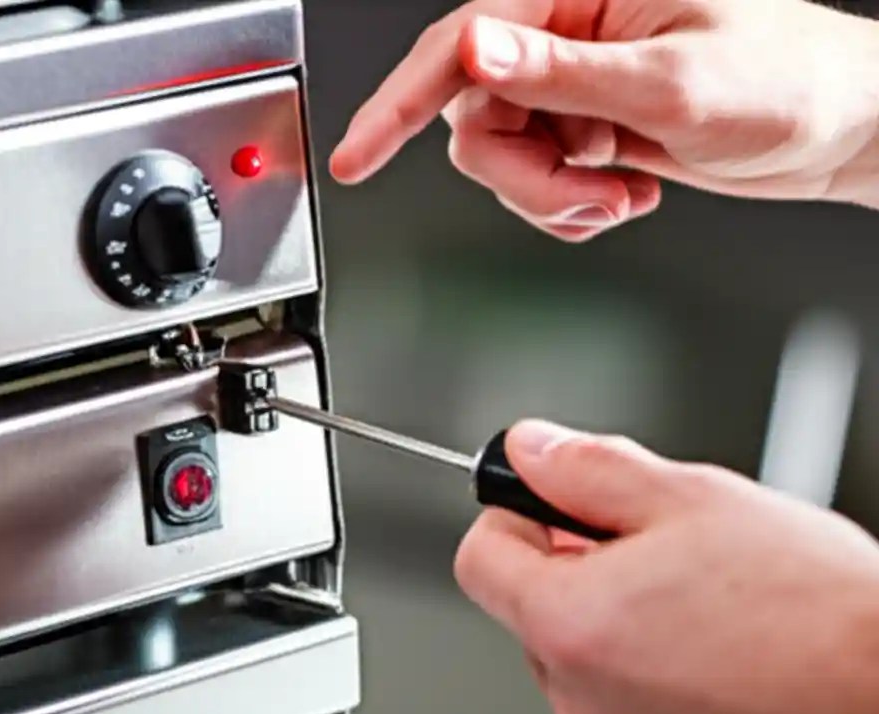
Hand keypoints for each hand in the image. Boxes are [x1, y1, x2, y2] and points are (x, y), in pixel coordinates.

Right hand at [329, 0, 878, 240]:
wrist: (843, 129)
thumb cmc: (790, 83)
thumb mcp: (672, 81)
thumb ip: (563, 69)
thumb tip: (475, 50)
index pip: (461, 44)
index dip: (397, 104)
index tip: (356, 156)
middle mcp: (566, 33)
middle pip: (474, 117)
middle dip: (522, 177)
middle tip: (583, 196)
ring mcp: (573, 84)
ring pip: (500, 156)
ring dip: (550, 198)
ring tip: (617, 199)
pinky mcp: (585, 124)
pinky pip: (533, 178)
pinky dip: (566, 207)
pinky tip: (621, 196)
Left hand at [454, 420, 878, 713]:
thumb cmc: (815, 608)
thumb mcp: (692, 499)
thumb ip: (588, 469)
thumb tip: (529, 449)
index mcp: (571, 624)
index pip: (479, 558)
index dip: (514, 516)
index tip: (553, 502)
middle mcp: (578, 695)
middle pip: (529, 604)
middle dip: (575, 561)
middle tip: (654, 544)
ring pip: (577, 647)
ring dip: (617, 610)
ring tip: (700, 596)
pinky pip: (617, 688)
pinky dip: (646, 656)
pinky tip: (711, 638)